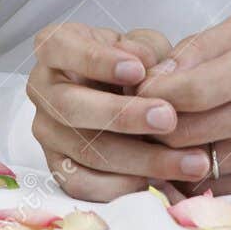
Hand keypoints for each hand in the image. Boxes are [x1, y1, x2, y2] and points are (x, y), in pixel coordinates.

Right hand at [27, 21, 213, 201]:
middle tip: (169, 118)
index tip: (138, 70)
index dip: (98, 61)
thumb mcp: (142, 43)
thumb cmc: (132, 62)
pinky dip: (122, 186)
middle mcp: (42, 89)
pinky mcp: (58, 166)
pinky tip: (160, 181)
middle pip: (71, 107)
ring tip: (189, 161)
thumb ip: (145, 49)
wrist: (124, 94)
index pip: (61, 48)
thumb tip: (147, 68)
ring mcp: (46, 131)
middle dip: (123, 116)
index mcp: (54, 47)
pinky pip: (82, 184)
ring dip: (140, 159)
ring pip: (85, 151)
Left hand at [137, 14, 230, 195]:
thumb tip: (150, 77)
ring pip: (192, 164)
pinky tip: (184, 152)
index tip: (134, 87)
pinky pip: (212, 186)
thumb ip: (198, 49)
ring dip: (164, 152)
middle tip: (131, 114)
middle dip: (148, 125)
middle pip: (185, 132)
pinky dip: (188, 174)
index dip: (151, 92)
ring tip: (154, 132)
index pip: (191, 90)